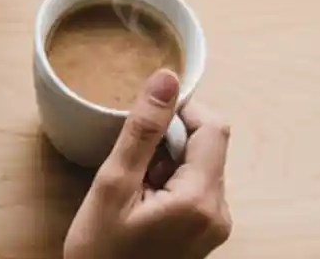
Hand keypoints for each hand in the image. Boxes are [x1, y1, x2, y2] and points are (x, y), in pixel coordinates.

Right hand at [65, 69, 231, 258]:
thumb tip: (166, 78)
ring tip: (131, 186)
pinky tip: (140, 199)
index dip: (183, 108)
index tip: (146, 113)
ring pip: (199, 166)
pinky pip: (194, 188)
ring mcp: (215, 225)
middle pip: (207, 147)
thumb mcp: (113, 185)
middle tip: (129, 161)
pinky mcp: (205, 232)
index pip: (213, 128)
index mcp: (200, 200)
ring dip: (166, 162)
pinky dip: (168, 181)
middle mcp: (219, 212)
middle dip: (169, 140)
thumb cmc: (100, 251)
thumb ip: (143, 130)